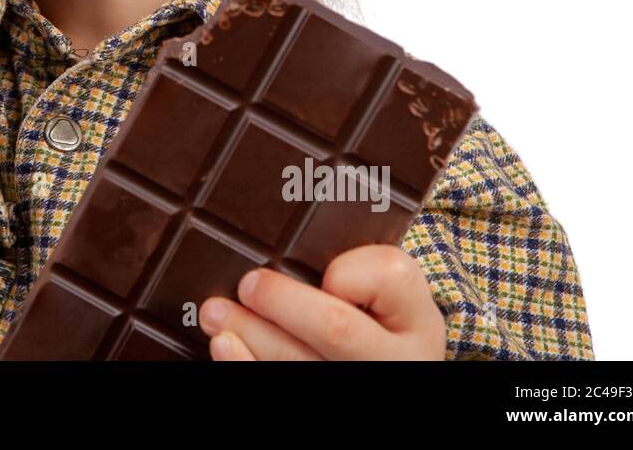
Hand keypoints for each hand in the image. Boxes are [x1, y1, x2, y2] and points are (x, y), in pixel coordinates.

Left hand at [198, 245, 446, 359]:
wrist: (389, 369)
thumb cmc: (379, 320)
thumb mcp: (390, 295)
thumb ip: (358, 265)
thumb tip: (279, 228)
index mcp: (418, 319)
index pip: (388, 278)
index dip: (349, 272)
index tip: (327, 270)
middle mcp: (397, 360)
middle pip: (334, 327)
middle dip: (282, 302)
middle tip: (248, 283)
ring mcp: (360, 383)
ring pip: (298, 362)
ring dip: (248, 333)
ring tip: (215, 311)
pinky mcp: (323, 403)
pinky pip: (280, 382)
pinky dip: (244, 363)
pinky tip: (224, 345)